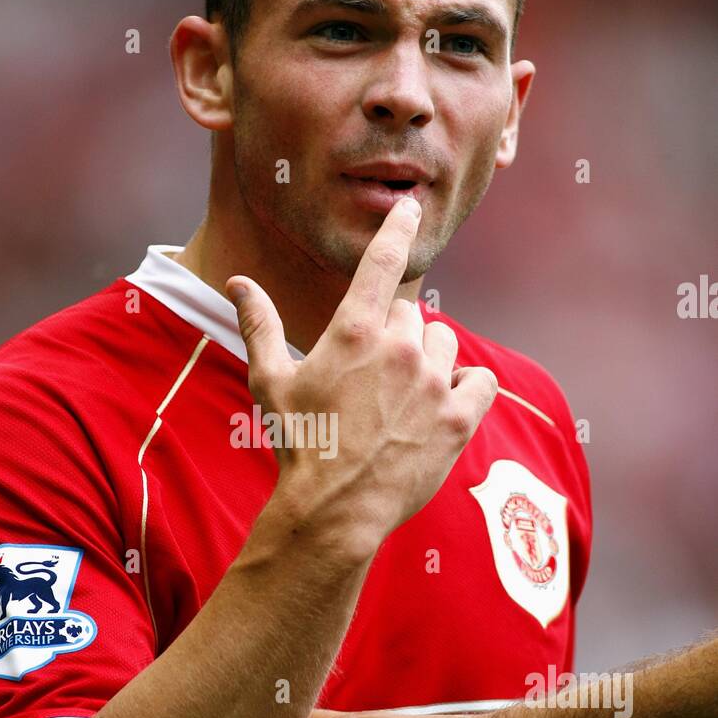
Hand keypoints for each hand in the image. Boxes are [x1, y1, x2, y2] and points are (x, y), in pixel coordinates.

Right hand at [225, 196, 497, 557]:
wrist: (335, 509)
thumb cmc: (299, 444)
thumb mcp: (271, 382)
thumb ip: (260, 325)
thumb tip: (237, 282)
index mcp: (354, 332)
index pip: (382, 262)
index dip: (395, 228)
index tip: (408, 207)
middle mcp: (400, 349)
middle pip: (412, 314)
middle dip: (395, 334)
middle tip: (371, 376)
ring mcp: (433, 383)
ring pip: (443, 344)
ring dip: (428, 359)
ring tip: (402, 394)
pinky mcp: (459, 418)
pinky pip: (480, 380)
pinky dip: (466, 386)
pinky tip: (443, 403)